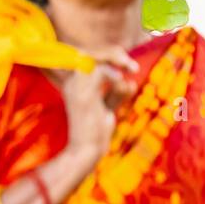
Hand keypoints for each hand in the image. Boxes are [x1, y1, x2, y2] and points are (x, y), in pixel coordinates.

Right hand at [52, 46, 136, 177]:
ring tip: (132, 69)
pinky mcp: (84, 94)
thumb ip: (116, 92)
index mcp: (74, 83)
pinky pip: (101, 73)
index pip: (87, 58)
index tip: (127, 64)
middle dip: (113, 54)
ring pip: (95, 59)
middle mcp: (71, 82)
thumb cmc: (97, 131)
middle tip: (132, 66)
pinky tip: (125, 85)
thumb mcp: (108, 106)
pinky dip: (115, 76)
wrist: (87, 150)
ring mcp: (76, 87)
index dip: (107, 55)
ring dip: (116, 61)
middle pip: (90, 53)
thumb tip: (129, 82)